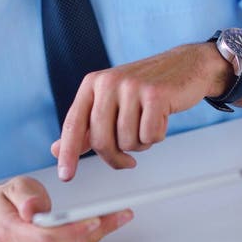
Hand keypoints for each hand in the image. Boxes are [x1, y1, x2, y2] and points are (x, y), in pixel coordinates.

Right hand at [0, 176, 132, 241]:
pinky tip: (99, 229)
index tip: (95, 219)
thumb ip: (25, 196)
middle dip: (94, 230)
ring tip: (116, 216)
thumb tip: (32, 209)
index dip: (72, 231)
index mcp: (7, 233)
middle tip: (119, 214)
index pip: (45, 238)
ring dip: (96, 236)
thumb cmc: (8, 203)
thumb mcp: (15, 187)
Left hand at [52, 42, 231, 180]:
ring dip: (140, 144)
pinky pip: (150, 136)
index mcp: (93, 83)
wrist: (185, 65)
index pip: (74, 123)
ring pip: (127, 141)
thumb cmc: (145, 87)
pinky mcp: (155, 94)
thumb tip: (56, 149)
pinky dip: (157, 136)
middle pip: (102, 140)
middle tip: (127, 162)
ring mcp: (132, 86)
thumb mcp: (110, 102)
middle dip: (115, 158)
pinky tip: (161, 119)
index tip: (65, 176)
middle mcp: (108, 82)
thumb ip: (85, 127)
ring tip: (146, 126)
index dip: (68, 152)